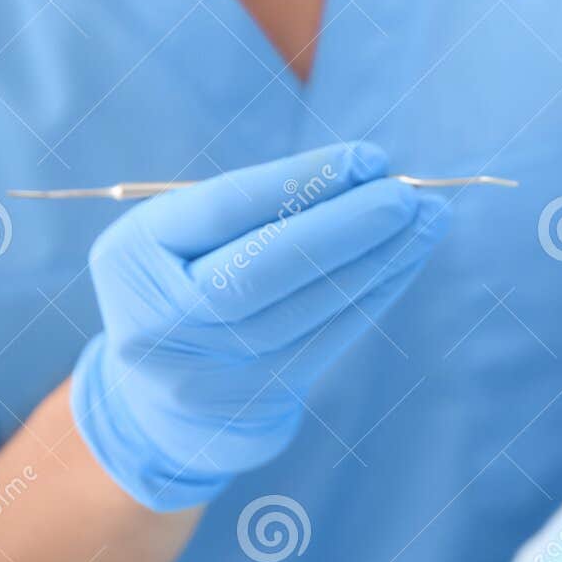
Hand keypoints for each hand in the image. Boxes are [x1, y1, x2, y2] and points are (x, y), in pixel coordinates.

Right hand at [71, 142, 453, 510]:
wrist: (161, 404)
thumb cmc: (187, 281)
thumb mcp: (190, 235)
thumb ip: (260, 203)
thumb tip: (367, 171)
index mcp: (133, 257)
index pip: (223, 209)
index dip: (302, 180)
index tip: (368, 157)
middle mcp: (160, 320)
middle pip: (262, 269)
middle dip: (346, 227)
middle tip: (406, 194)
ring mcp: (206, 370)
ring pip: (308, 307)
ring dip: (380, 259)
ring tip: (429, 219)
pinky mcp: (256, 400)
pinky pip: (329, 337)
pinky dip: (376, 292)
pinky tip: (409, 258)